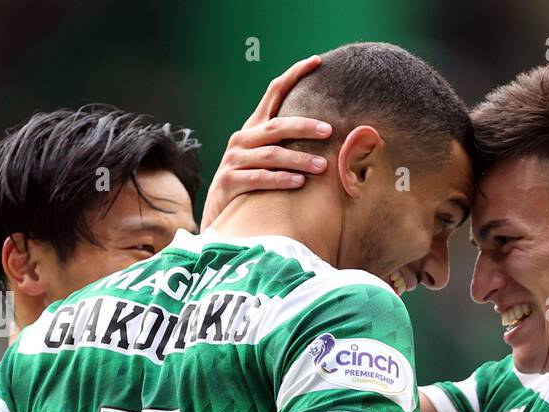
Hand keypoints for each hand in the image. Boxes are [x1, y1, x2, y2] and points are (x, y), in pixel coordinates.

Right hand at [199, 55, 332, 228]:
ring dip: (299, 159)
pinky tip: (299, 183)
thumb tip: (328, 132)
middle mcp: (242, 139)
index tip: (317, 60)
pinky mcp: (229, 182)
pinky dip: (280, 180)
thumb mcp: (267, 159)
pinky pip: (259, 178)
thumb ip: (287, 143)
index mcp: (253, 128)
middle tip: (329, 131)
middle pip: (277, 126)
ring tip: (323, 166)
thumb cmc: (252, 185)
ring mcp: (234, 160)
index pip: (274, 93)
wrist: (219, 214)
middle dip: (304, 126)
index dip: (294, 74)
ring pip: (271, 155)